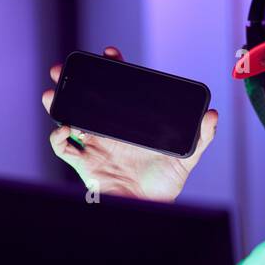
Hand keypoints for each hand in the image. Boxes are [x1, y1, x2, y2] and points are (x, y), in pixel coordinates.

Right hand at [41, 46, 218, 202]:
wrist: (150, 209)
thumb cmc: (164, 186)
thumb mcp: (185, 158)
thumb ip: (200, 137)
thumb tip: (211, 114)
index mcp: (128, 124)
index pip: (116, 91)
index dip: (111, 71)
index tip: (110, 55)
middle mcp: (108, 131)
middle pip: (85, 100)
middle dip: (72, 81)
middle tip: (62, 68)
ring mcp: (95, 146)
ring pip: (68, 118)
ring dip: (57, 104)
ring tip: (52, 93)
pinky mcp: (85, 164)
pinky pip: (64, 148)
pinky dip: (58, 137)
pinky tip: (66, 129)